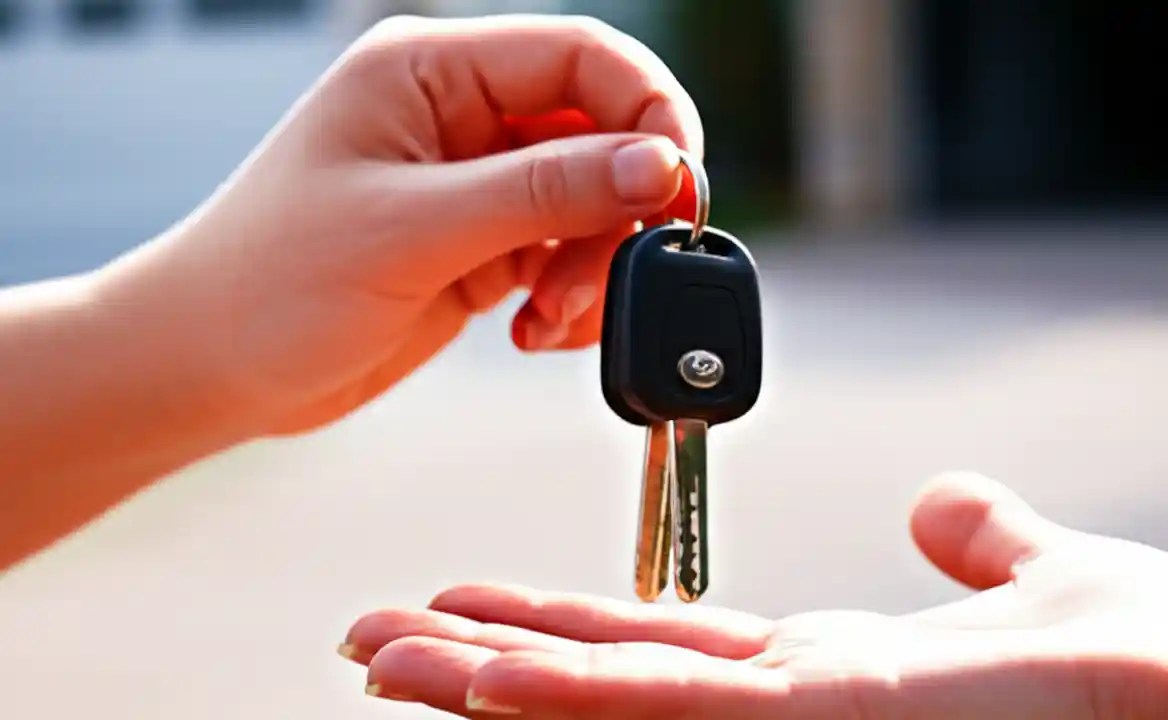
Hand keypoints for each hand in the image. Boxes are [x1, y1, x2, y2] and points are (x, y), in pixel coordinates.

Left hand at [97, 14, 700, 434]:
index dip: (648, 110)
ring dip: (597, 265)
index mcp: (430, 71)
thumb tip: (659, 166)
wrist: (209, 368)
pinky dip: (573, 297)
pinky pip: (565, 256)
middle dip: (620, 209)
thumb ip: (541, 192)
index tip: (678, 184)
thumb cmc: (273, 283)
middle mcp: (461, 117)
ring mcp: (473, 185)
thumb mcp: (412, 230)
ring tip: (551, 318)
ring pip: (591, 203)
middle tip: (614, 272)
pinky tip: (533, 332)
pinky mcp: (480, 245)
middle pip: (600, 133)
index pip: (581, 57)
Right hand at [339, 472, 1167, 718]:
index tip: (471, 603)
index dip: (554, 625)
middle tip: (374, 641)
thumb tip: (940, 507)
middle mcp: (777, 713)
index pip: (651, 647)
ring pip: (601, 706)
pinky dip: (559, 695)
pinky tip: (479, 672)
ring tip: (384, 655)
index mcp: (820, 675)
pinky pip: (656, 710)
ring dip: (487, 682)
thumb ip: (980, 540)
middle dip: (481, 660)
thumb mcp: (1043, 577)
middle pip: (597, 683)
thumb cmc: (1142, 673)